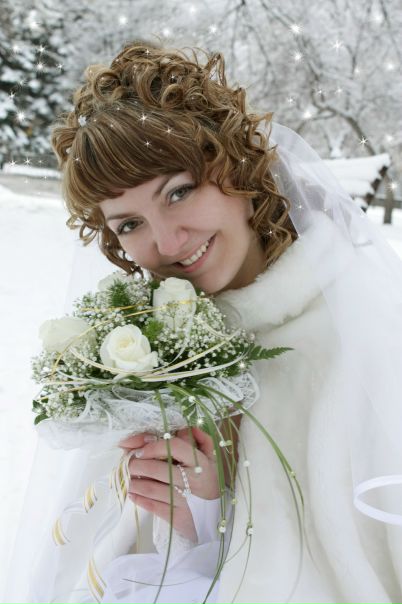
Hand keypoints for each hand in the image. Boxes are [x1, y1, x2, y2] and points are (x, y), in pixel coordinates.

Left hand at [119, 427, 219, 541]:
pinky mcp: (177, 518)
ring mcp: (185, 500)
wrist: (217, 516)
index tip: (141, 450)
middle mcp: (193, 481)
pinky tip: (133, 493)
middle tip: (128, 464)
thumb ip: (201, 439)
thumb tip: (185, 427)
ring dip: (134, 482)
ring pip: (151, 489)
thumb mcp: (212, 458)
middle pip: (157, 468)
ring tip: (128, 478)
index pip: (174, 447)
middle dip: (136, 465)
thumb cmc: (210, 481)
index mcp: (201, 462)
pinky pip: (152, 507)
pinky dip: (138, 499)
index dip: (154, 446)